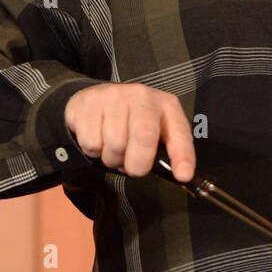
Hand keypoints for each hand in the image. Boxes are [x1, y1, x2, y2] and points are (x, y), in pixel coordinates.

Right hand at [63, 83, 195, 182]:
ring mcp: (113, 97)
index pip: (179, 133)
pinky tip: (98, 138)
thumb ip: (168, 150)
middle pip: (143, 137)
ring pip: (115, 144)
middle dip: (137, 164)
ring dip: (112, 158)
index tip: (183, 175)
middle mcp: (142, 96)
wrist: (98, 98)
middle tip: (132, 166)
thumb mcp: (156, 129)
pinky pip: (91, 142)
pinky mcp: (88, 104)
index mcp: (166, 106)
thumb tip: (180, 174)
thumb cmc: (131, 120)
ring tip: (113, 148)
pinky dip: (93, 150)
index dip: (183, 156)